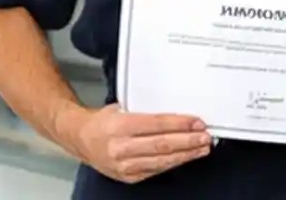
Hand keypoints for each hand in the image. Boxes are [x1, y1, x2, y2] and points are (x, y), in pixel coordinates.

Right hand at [62, 104, 211, 183]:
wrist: (81, 139)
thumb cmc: (102, 122)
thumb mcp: (121, 108)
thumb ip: (145, 112)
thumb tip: (175, 114)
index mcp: (120, 125)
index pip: (157, 125)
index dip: (180, 124)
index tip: (196, 122)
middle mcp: (121, 147)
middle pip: (162, 145)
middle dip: (188, 141)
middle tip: (204, 136)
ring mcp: (125, 165)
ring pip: (162, 161)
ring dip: (185, 154)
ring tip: (200, 148)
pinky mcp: (129, 177)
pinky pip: (156, 170)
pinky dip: (172, 163)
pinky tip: (183, 157)